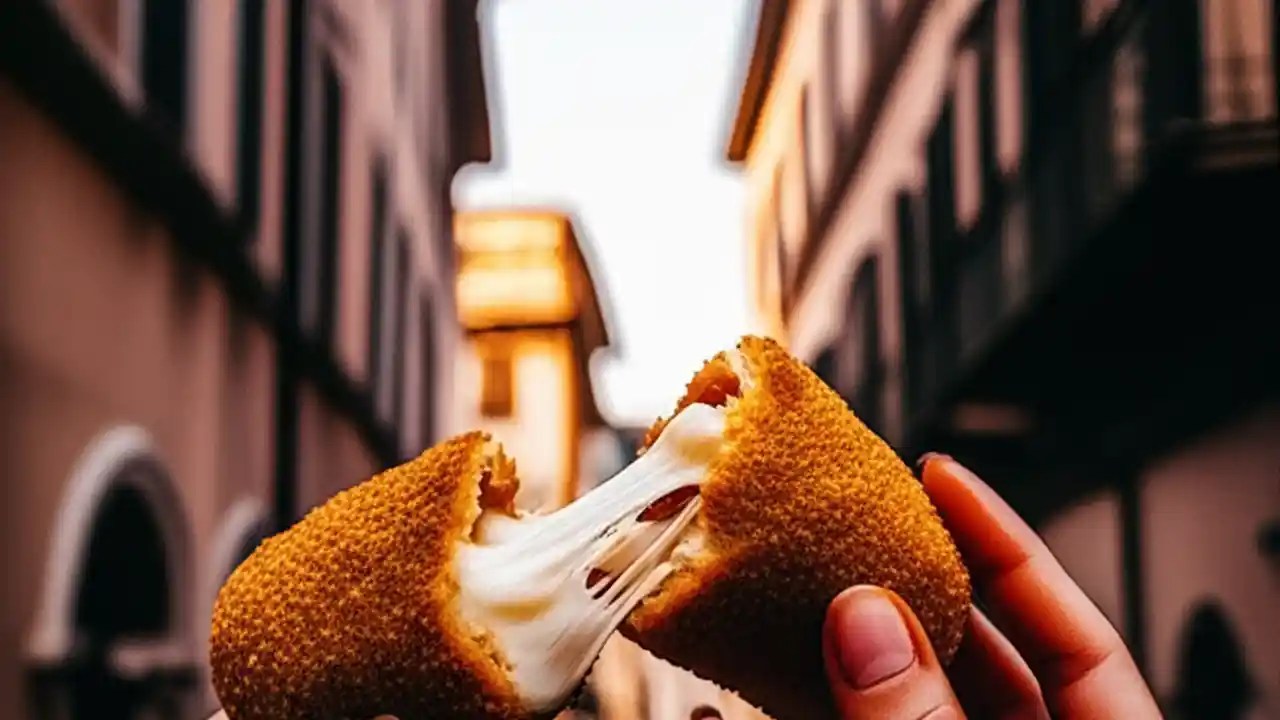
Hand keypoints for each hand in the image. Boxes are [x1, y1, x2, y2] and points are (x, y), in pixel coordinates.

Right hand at [819, 454, 1162, 718]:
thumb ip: (925, 719)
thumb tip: (865, 620)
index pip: (1079, 633)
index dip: (1009, 546)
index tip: (940, 475)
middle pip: (989, 658)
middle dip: (918, 592)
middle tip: (860, 529)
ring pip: (920, 700)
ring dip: (860, 654)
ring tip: (808, 595)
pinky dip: (831, 707)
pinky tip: (784, 681)